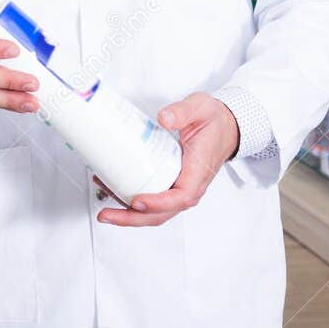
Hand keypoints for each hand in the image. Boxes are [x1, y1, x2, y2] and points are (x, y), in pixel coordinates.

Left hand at [97, 93, 239, 226]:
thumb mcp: (201, 108)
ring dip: (128, 215)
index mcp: (198, 172)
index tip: (137, 201)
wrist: (224, 128)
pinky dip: (130, 202)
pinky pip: (151, 201)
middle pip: (162, 214)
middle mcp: (189, 187)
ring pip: (154, 212)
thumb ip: (183, 111)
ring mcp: (178, 189)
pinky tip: (112, 189)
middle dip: (132, 218)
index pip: (180, 197)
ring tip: (104, 210)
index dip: (158, 203)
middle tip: (107, 215)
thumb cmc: (214, 123)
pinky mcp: (169, 185)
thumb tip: (164, 118)